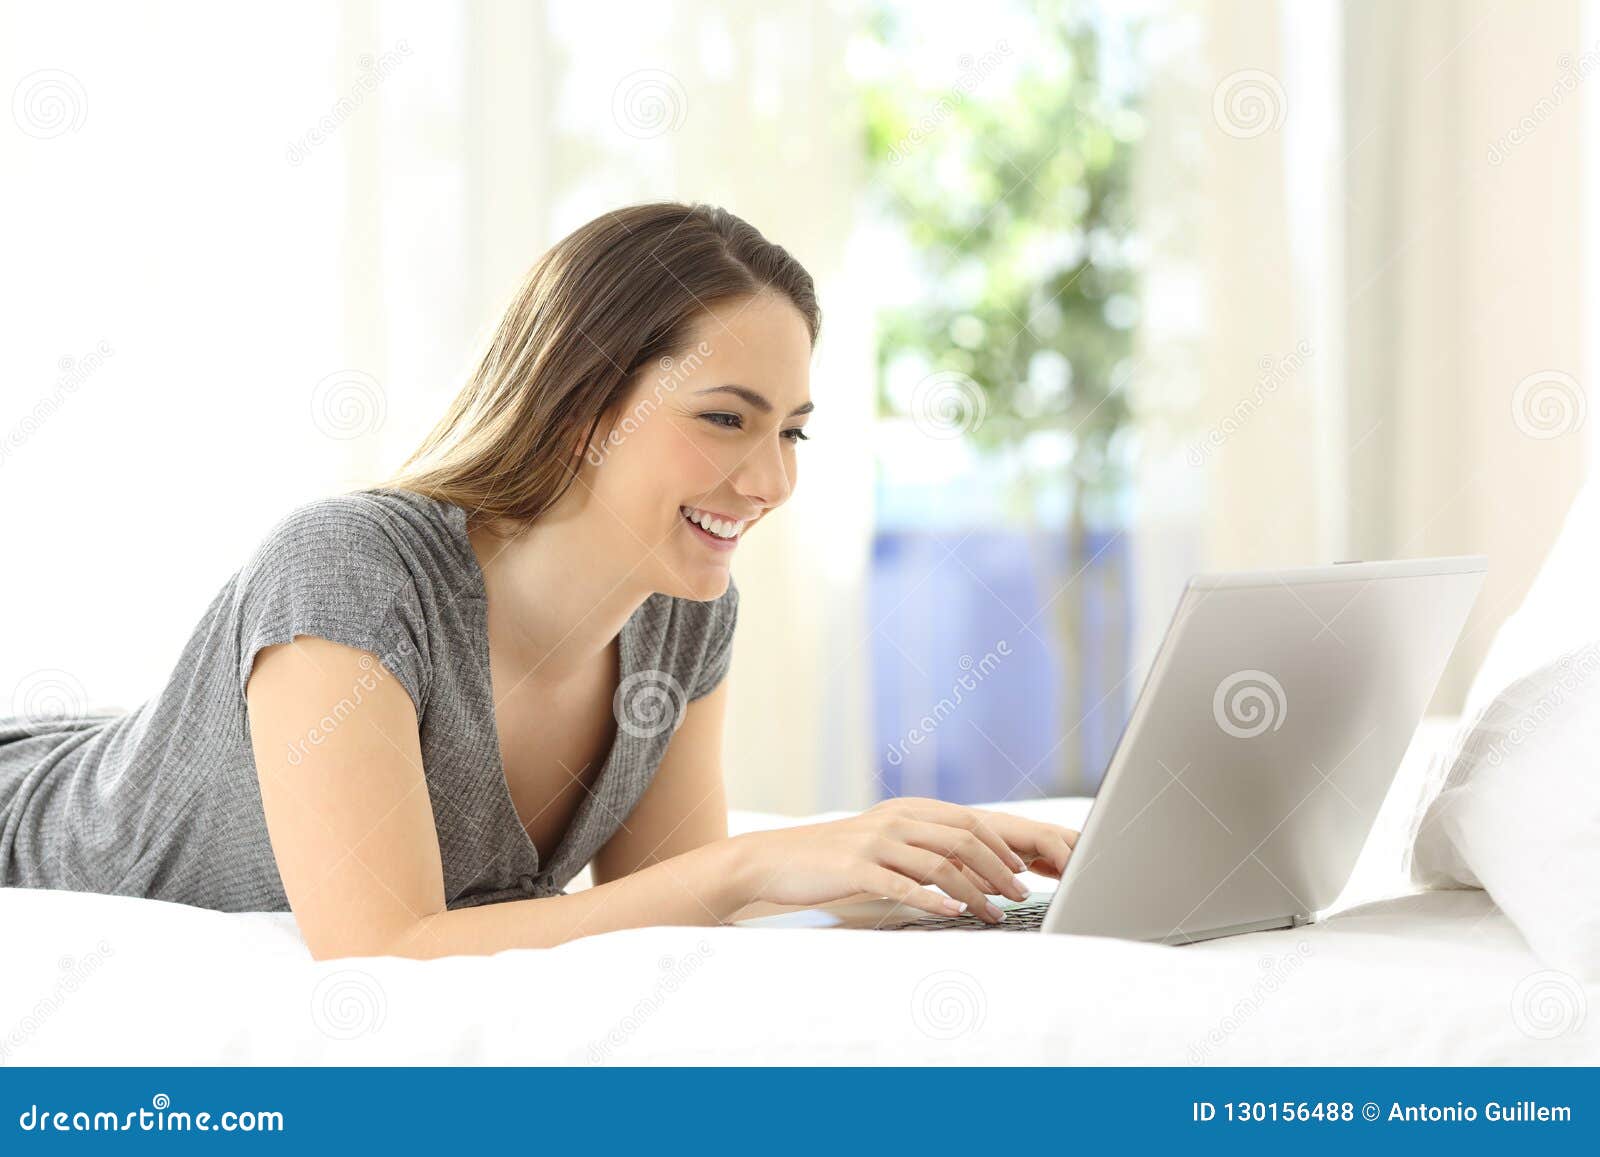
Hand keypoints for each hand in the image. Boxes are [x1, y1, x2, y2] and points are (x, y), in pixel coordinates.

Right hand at [727, 796, 1078, 923]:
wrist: (776, 860)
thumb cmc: (834, 859)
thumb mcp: (881, 844)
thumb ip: (919, 849)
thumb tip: (968, 871)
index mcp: (907, 811)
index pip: (969, 822)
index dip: (1003, 846)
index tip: (1027, 871)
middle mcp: (896, 820)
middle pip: (964, 839)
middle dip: (1001, 869)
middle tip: (1021, 895)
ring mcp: (876, 843)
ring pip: (941, 863)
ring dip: (976, 891)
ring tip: (995, 913)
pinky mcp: (857, 869)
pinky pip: (903, 885)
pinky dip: (933, 899)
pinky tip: (953, 912)